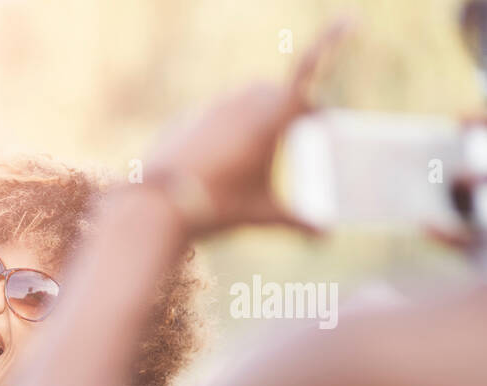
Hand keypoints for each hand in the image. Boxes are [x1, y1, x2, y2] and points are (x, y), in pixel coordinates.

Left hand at [144, 18, 350, 236]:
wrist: (156, 205)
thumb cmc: (216, 207)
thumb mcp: (260, 215)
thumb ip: (296, 222)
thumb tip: (326, 236)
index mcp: (272, 116)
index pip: (309, 68)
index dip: (331, 42)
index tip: (349, 29)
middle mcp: (243, 103)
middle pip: (278, 93)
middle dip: (293, 108)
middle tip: (303, 131)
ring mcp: (211, 108)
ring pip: (244, 101)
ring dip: (258, 114)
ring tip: (260, 147)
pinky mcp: (186, 120)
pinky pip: (213, 118)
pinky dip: (224, 130)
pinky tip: (220, 159)